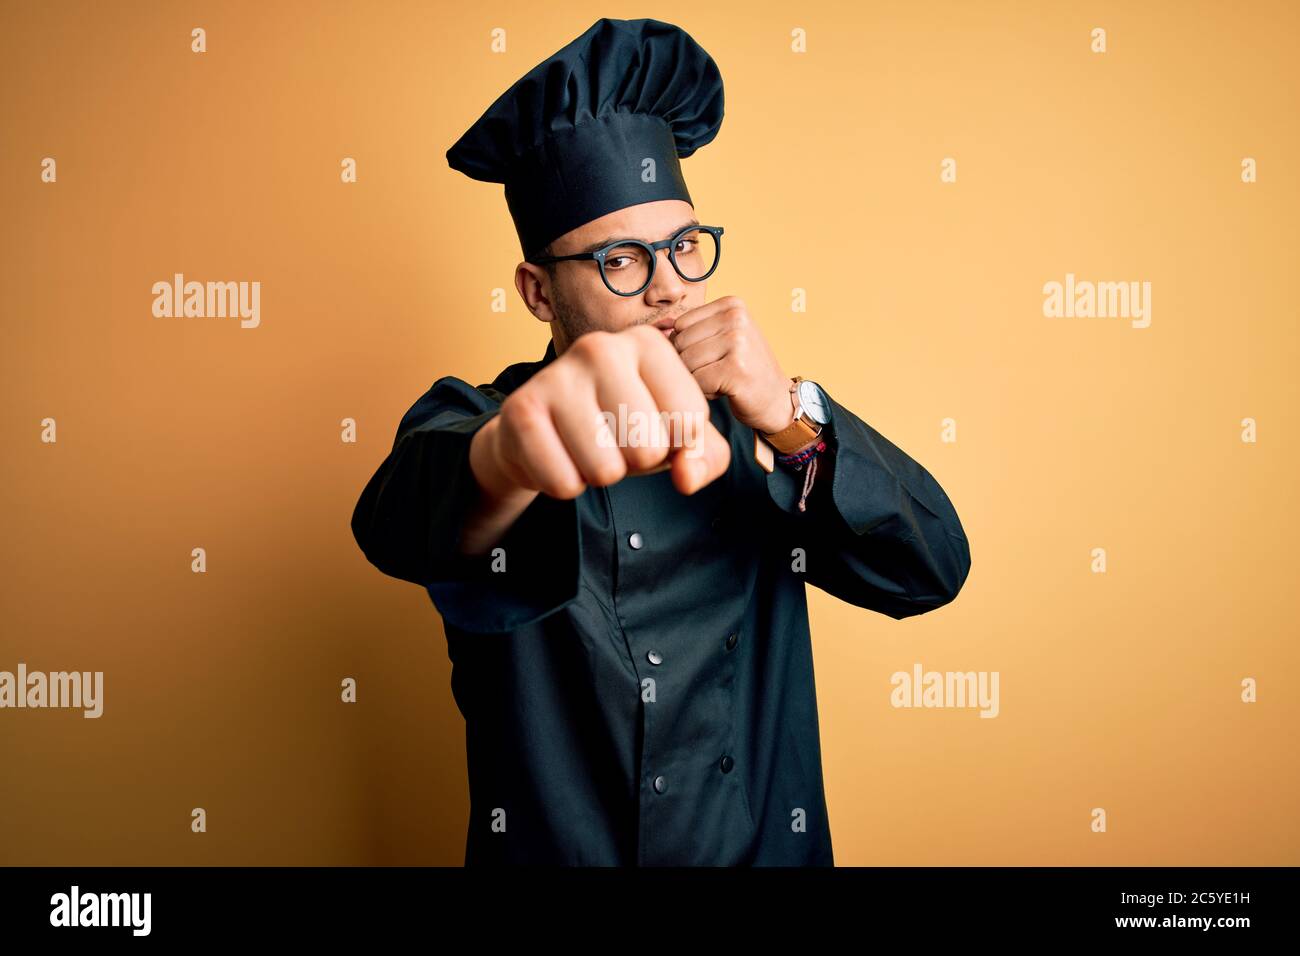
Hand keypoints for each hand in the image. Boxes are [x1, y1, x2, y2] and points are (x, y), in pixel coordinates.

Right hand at [474, 324, 731, 500]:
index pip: (690, 421)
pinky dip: (565, 484)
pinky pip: (564, 482)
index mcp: (647, 343)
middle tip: (613, 440)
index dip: (676, 445)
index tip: (651, 428)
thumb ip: (706, 457)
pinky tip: (558, 455)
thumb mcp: (675, 437)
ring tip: (585, 447)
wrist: (542, 433)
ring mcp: (557, 374)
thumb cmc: (617, 427)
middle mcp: (601, 347)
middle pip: (649, 448)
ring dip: (599, 474)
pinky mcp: (521, 409)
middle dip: (635, 462)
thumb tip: (688, 478)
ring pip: (606, 469)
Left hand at [670, 296, 792, 433]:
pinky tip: (725, 390)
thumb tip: (656, 329)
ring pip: (686, 362)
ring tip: (722, 380)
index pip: (680, 324)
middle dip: (692, 365)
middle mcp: (736, 317)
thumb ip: (693, 329)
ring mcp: (738, 341)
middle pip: (680, 343)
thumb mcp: (723, 338)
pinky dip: (705, 392)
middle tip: (718, 371)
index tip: (713, 356)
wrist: (776, 399)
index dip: (688, 348)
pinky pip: (697, 381)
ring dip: (698, 379)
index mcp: (731, 304)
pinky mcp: (736, 368)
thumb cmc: (743, 370)